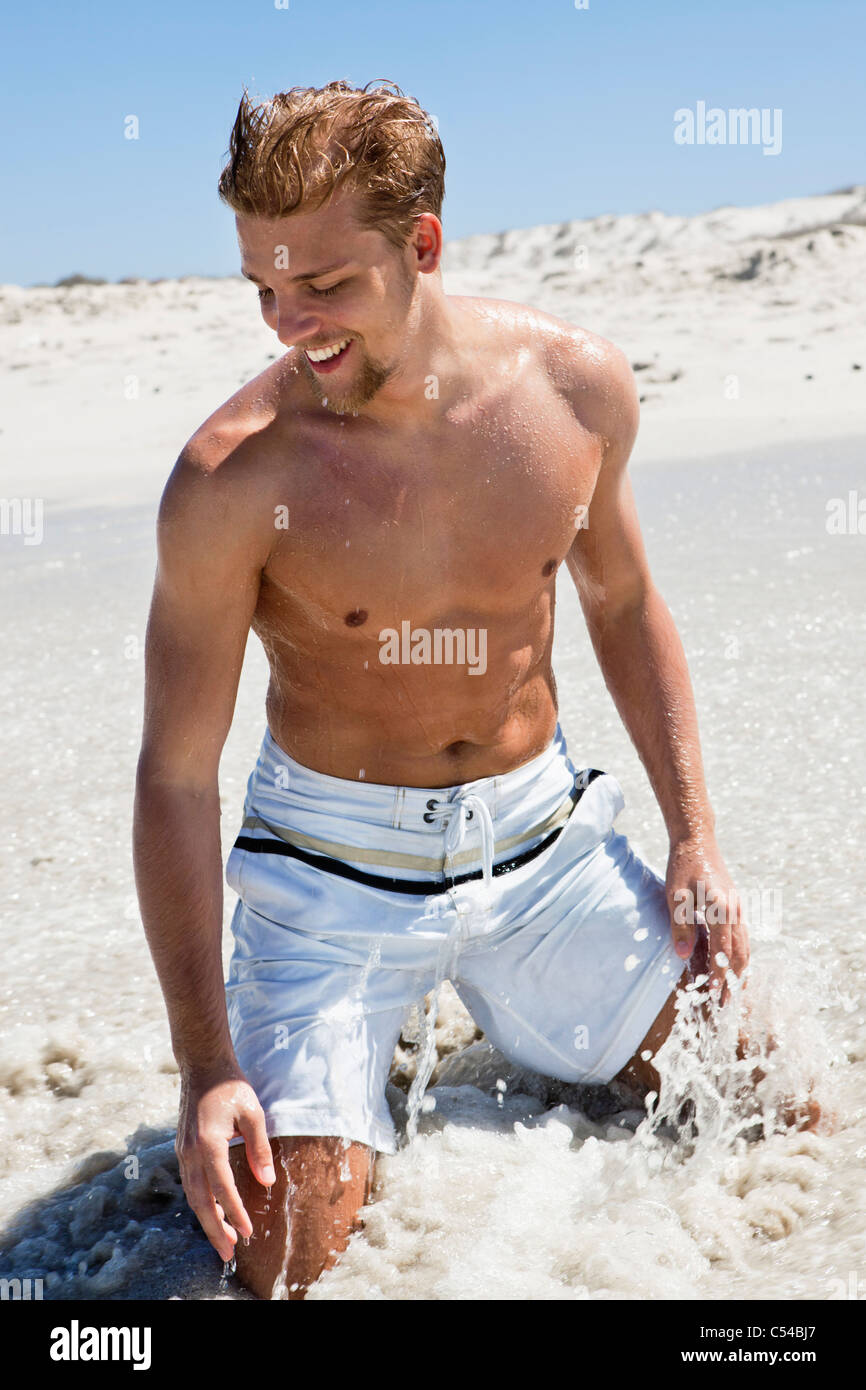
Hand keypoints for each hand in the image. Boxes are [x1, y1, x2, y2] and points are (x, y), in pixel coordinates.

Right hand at [175, 1063, 275, 1261]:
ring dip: (207, 1219)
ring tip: (223, 1238)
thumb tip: (266, 1181)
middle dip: (215, 1229)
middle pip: (201, 1201)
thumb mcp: (253, 1113)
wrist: (202, 1065)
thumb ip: (259, 1149)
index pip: (222, 1188)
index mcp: (208, 1143)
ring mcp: (183, 1151)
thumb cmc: (230, 1087)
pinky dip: (200, 1202)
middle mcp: (190, 1152)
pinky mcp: (182, 1149)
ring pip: (193, 1195)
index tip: (247, 1231)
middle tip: (228, 1252)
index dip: (234, 1213)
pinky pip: (190, 1183)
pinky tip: (213, 1210)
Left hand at [665, 837, 749, 1003]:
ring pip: (745, 946)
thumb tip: (684, 957)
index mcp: (721, 910)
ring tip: (736, 991)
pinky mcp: (734, 906)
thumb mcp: (675, 897)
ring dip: (741, 970)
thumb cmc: (683, 867)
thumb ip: (681, 927)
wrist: (697, 840)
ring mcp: (737, 908)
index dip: (720, 975)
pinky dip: (740, 955)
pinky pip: (742, 936)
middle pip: (741, 954)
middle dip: (735, 980)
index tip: (716, 995)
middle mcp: (734, 912)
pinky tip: (733, 964)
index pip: (723, 951)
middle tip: (728, 1004)